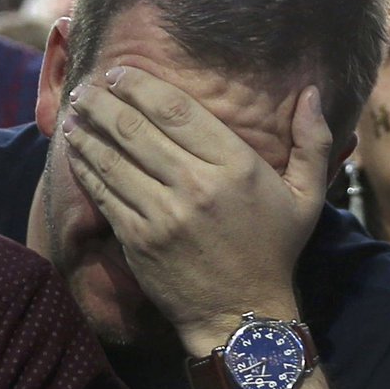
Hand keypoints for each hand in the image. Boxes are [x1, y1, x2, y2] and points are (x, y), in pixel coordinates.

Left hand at [62, 67, 330, 348]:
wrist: (242, 315)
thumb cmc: (275, 251)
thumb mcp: (307, 197)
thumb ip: (313, 142)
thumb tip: (312, 92)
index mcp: (238, 168)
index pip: (178, 111)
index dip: (141, 85)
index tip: (122, 72)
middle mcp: (198, 185)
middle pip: (138, 127)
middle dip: (105, 100)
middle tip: (90, 85)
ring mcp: (164, 214)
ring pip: (113, 156)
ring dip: (88, 127)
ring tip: (76, 109)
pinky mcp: (138, 239)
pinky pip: (103, 191)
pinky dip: (85, 164)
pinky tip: (76, 147)